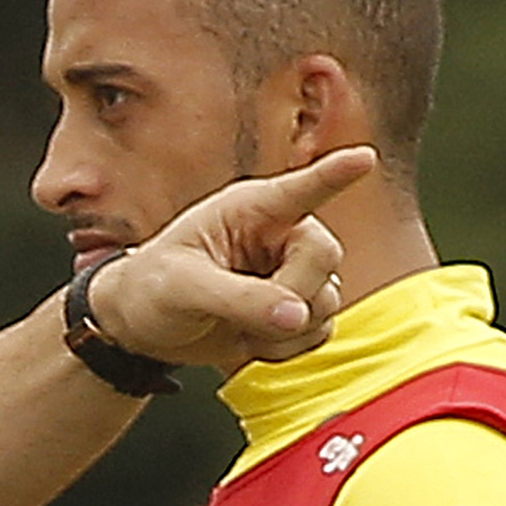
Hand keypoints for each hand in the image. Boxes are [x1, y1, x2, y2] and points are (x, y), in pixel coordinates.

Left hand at [87, 145, 377, 371]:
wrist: (141, 326)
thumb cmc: (151, 288)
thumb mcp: (183, 289)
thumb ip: (240, 299)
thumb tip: (296, 315)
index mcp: (250, 209)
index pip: (301, 189)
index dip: (335, 173)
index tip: (365, 158)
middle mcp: (281, 234)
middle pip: (325, 258)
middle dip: (291, 295)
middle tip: (243, 314)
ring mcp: (292, 272)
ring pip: (328, 301)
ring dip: (285, 329)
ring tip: (235, 325)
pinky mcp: (296, 309)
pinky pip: (321, 332)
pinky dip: (288, 348)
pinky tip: (250, 340)